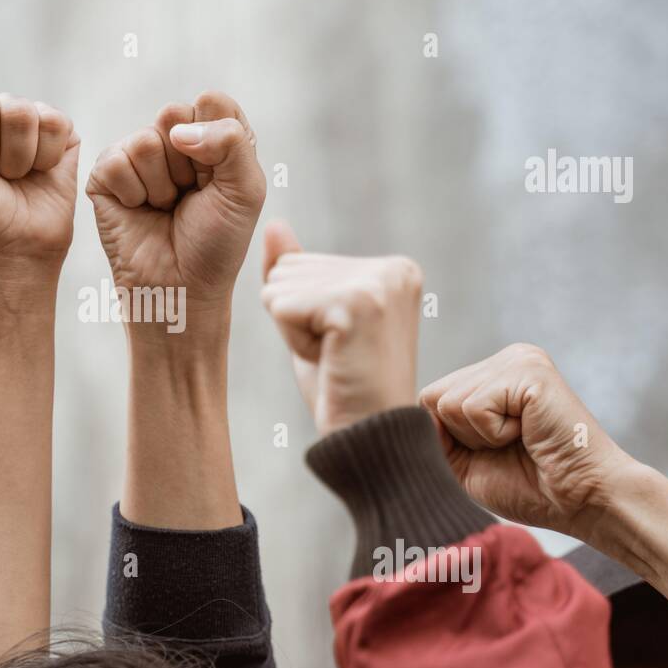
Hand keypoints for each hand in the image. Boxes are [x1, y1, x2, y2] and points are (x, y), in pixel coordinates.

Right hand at [85, 91, 265, 331]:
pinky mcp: (105, 175)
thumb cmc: (215, 245)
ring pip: (146, 140)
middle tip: (189, 197)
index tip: (219, 181)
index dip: (217, 141)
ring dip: (161, 185)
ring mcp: (136, 156)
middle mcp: (173, 141)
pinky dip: (134, 193)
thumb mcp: (246, 190)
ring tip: (164, 209)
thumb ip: (231, 141)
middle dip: (188, 164)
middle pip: (174, 114)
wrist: (179, 290)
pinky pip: (117, 161)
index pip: (212, 102)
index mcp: (211, 138)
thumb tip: (177, 129)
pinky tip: (139, 212)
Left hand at [261, 221, 421, 434]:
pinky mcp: (357, 302)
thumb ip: (297, 274)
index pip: (299, 265)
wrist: (371, 442)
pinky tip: (331, 361)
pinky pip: (282, 306)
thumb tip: (275, 224)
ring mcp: (378, 282)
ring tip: (335, 358)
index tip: (340, 346)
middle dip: (296, 319)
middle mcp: (392, 267)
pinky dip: (294, 342)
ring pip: (279, 286)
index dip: (303, 314)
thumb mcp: (314, 325)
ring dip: (294, 332)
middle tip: (336, 355)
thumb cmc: (343, 389)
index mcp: (392, 268)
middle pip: (287, 270)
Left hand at [419, 343, 634, 540]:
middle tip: (509, 447)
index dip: (448, 438)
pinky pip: (473, 406)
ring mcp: (518, 359)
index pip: (431, 399)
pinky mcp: (528, 369)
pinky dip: (494, 434)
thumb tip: (408, 413)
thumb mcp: (464, 462)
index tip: (492, 453)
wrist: (582, 503)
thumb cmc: (530, 487)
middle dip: (461, 437)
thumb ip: (434, 434)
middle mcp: (505, 359)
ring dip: (479, 437)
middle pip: (433, 397)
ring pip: (448, 402)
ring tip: (520, 440)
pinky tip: (528, 433)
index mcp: (492, 376)